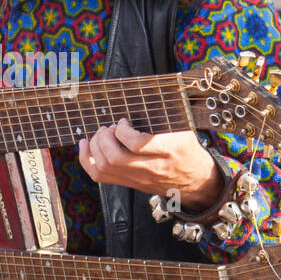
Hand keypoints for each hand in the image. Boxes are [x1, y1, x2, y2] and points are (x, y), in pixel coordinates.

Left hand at [78, 119, 223, 210]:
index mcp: (167, 150)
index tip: (123, 122)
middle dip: (104, 138)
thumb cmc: (186, 148)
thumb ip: (162, 115)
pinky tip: (84, 145)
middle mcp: (151, 168)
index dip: (123, 130)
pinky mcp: (130, 183)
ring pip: (104, 168)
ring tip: (101, 135)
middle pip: (115, 158)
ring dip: (95, 147)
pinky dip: (86, 160)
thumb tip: (137, 96)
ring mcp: (138, 178)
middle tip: (108, 128)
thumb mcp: (182, 129)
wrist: (196, 181)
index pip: (137, 144)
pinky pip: (100, 176)